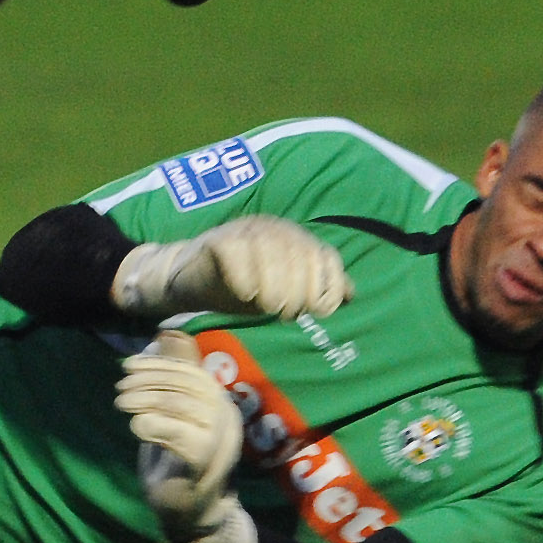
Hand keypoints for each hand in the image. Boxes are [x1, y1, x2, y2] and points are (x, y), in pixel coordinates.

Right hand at [111, 215, 353, 322]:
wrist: (190, 280)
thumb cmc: (243, 285)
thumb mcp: (284, 291)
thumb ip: (316, 290)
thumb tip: (351, 294)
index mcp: (295, 239)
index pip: (325, 258)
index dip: (327, 287)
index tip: (315, 311)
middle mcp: (274, 229)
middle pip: (300, 257)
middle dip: (299, 291)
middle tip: (286, 314)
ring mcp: (244, 230)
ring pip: (270, 254)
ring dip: (273, 287)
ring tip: (268, 307)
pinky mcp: (217, 239)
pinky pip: (236, 254)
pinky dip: (244, 278)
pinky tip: (245, 294)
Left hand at [115, 330, 257, 542]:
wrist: (193, 514)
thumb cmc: (179, 462)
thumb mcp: (176, 419)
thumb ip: (172, 387)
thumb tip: (160, 342)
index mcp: (221, 403)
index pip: (191, 372)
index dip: (158, 365)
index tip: (129, 365)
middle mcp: (227, 417)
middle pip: (184, 385)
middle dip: (147, 381)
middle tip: (119, 388)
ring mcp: (220, 440)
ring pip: (179, 405)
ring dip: (144, 399)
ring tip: (121, 403)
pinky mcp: (205, 460)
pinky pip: (177, 433)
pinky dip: (153, 424)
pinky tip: (136, 425)